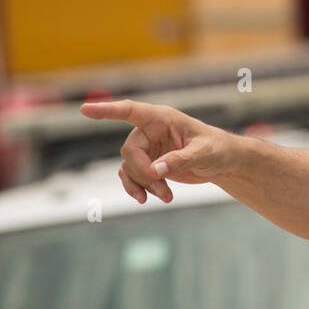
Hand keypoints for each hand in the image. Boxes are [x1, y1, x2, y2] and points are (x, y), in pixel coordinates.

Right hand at [78, 99, 237, 203]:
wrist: (223, 162)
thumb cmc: (218, 149)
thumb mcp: (204, 153)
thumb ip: (181, 160)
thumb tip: (156, 171)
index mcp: (163, 118)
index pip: (130, 111)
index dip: (107, 111)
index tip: (85, 110)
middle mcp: (150, 130)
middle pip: (130, 151)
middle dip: (143, 172)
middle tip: (163, 189)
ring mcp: (148, 148)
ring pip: (130, 167)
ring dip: (143, 184)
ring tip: (167, 197)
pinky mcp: (149, 164)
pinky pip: (131, 176)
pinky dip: (138, 188)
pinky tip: (149, 198)